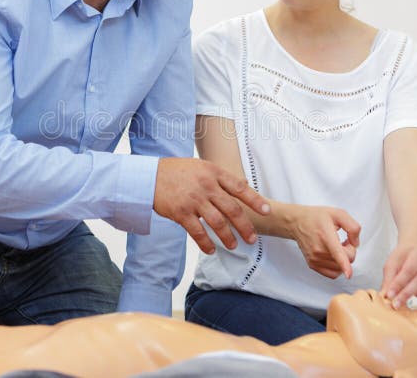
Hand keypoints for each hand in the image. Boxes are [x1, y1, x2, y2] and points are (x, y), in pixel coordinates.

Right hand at [153, 158, 269, 253]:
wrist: (149, 176)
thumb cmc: (176, 172)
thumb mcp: (200, 167)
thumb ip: (219, 178)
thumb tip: (241, 189)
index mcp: (213, 173)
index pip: (239, 187)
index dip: (255, 200)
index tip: (267, 211)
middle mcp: (206, 186)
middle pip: (232, 209)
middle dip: (245, 226)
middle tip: (252, 239)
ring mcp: (193, 199)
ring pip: (217, 222)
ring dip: (228, 237)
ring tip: (234, 246)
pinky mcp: (181, 212)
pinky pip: (197, 231)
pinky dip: (206, 243)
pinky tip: (211, 249)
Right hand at [289, 205, 360, 278]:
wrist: (297, 222)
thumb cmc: (316, 217)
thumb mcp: (338, 213)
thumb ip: (352, 227)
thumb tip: (356, 243)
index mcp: (326, 236)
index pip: (337, 253)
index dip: (344, 264)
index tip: (348, 274)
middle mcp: (319, 250)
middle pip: (346, 260)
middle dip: (350, 251)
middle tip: (345, 242)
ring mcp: (315, 259)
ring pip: (340, 268)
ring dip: (344, 259)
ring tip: (337, 247)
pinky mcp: (313, 265)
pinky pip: (332, 274)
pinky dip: (337, 268)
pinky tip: (334, 256)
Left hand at [380, 244, 416, 310]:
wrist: (416, 250)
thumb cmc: (403, 258)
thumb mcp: (392, 263)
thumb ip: (389, 278)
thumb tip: (386, 294)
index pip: (409, 270)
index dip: (398, 284)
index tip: (389, 295)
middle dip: (407, 293)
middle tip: (396, 304)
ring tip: (416, 294)